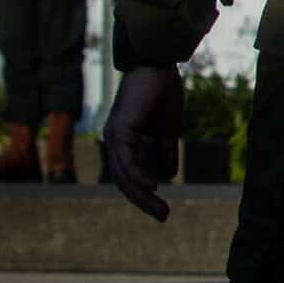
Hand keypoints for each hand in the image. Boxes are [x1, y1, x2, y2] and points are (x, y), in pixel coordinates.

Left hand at [104, 65, 184, 222]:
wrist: (158, 66)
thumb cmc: (162, 91)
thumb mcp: (168, 128)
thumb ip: (164, 151)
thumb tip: (168, 176)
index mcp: (124, 140)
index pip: (130, 175)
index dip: (144, 194)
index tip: (162, 209)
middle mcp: (115, 141)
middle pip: (125, 181)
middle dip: (144, 201)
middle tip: (163, 216)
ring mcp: (115, 137)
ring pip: (124, 175)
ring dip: (142, 195)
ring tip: (160, 209)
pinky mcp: (120, 131)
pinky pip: (127, 161)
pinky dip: (139, 176)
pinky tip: (154, 187)